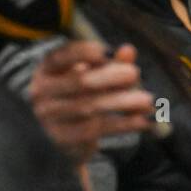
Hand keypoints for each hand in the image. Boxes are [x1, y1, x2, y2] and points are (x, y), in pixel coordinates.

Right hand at [28, 41, 155, 166]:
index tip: (108, 52)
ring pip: (90, 107)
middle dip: (111, 76)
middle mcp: (42, 93)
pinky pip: (97, 130)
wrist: (63, 137)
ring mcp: (50, 118)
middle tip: (134, 74)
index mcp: (47, 70)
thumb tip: (129, 51)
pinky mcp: (64, 139)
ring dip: (123, 102)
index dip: (85, 52)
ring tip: (147, 100)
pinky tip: (143, 121)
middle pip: (80, 82)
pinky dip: (124, 124)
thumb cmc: (81, 96)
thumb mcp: (93, 76)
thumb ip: (111, 63)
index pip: (61, 56)